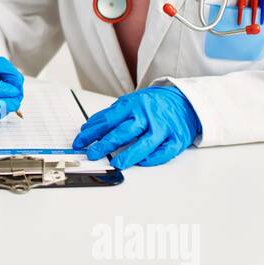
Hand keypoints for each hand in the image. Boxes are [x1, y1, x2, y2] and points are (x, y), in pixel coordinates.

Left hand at [71, 85, 200, 169]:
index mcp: (133, 105)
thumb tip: (88, 128)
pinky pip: (165, 151)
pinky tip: (142, 162)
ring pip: (145, 143)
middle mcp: (147, 116)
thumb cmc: (152, 105)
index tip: (79, 142)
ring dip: (129, 154)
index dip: (92, 132)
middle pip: (124, 131)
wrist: (184, 100)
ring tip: (116, 164)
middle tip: (92, 154)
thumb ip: (110, 116)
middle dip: (106, 144)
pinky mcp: (177, 138)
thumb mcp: (130, 103)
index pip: (108, 120)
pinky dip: (154, 158)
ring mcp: (163, 127)